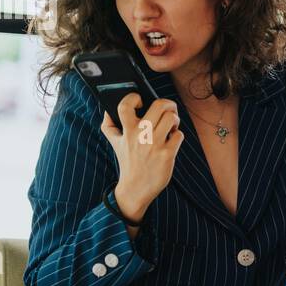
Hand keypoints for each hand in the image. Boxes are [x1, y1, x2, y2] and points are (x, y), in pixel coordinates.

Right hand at [101, 92, 182, 219]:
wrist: (135, 188)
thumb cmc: (127, 162)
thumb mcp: (114, 143)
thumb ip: (108, 124)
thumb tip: (107, 108)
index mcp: (126, 131)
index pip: (125, 105)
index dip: (134, 97)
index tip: (140, 102)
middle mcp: (140, 136)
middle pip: (159, 105)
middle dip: (168, 104)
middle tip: (168, 109)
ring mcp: (154, 145)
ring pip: (172, 118)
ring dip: (175, 119)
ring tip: (171, 125)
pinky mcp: (166, 155)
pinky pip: (179, 135)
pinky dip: (178, 135)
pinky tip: (172, 140)